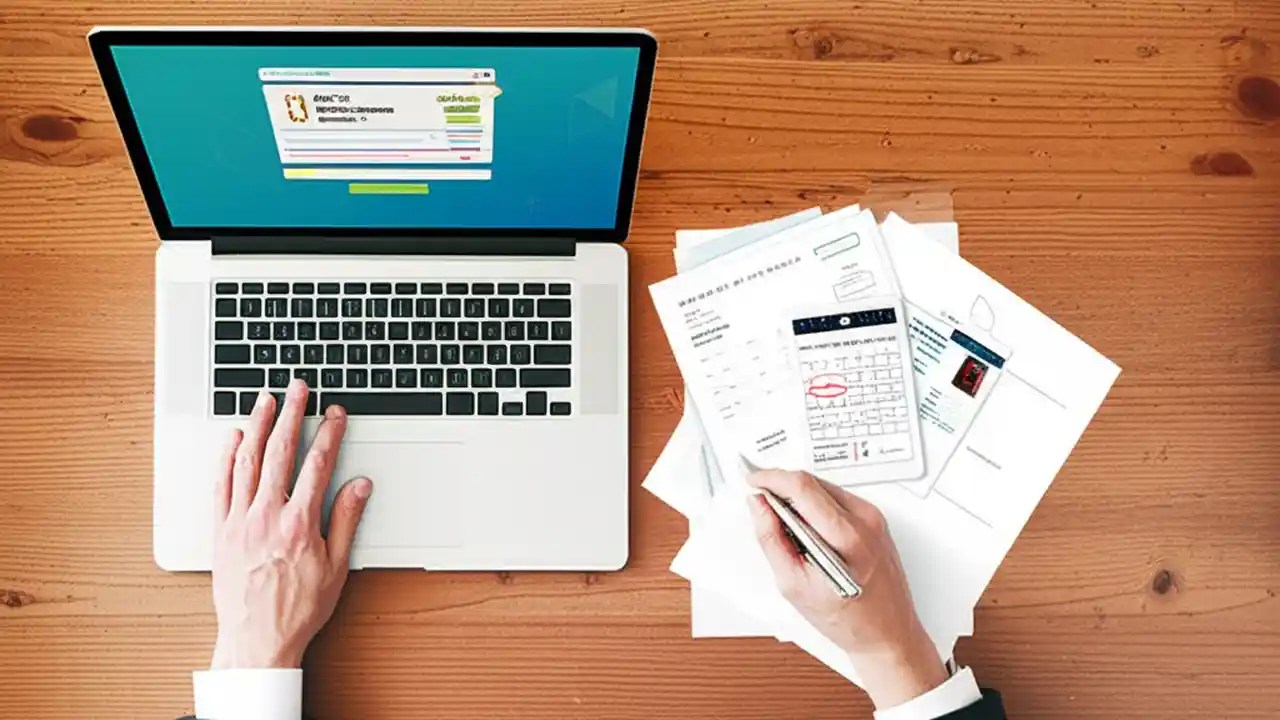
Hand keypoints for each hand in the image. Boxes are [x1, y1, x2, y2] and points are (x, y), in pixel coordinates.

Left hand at [210, 380, 371, 669]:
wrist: (257, 639)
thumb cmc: (298, 608)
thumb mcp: (337, 567)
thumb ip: (347, 521)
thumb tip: (359, 486)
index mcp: (300, 524)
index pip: (318, 464)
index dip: (329, 433)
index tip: (335, 413)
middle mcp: (267, 516)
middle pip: (280, 452)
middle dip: (291, 414)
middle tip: (298, 389)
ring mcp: (239, 520)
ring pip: (247, 460)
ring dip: (257, 425)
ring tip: (266, 400)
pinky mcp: (220, 530)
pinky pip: (220, 484)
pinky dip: (225, 457)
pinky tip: (232, 438)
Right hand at [747, 469, 946, 708]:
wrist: (888, 634)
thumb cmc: (849, 620)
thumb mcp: (795, 585)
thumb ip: (772, 540)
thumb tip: (759, 508)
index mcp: (847, 537)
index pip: (802, 487)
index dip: (771, 478)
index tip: (754, 481)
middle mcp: (865, 521)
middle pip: (812, 483)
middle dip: (781, 487)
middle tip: (762, 504)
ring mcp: (874, 518)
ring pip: (824, 488)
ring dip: (799, 497)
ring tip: (785, 525)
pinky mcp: (876, 520)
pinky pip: (837, 499)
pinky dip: (816, 507)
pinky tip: (808, 530)